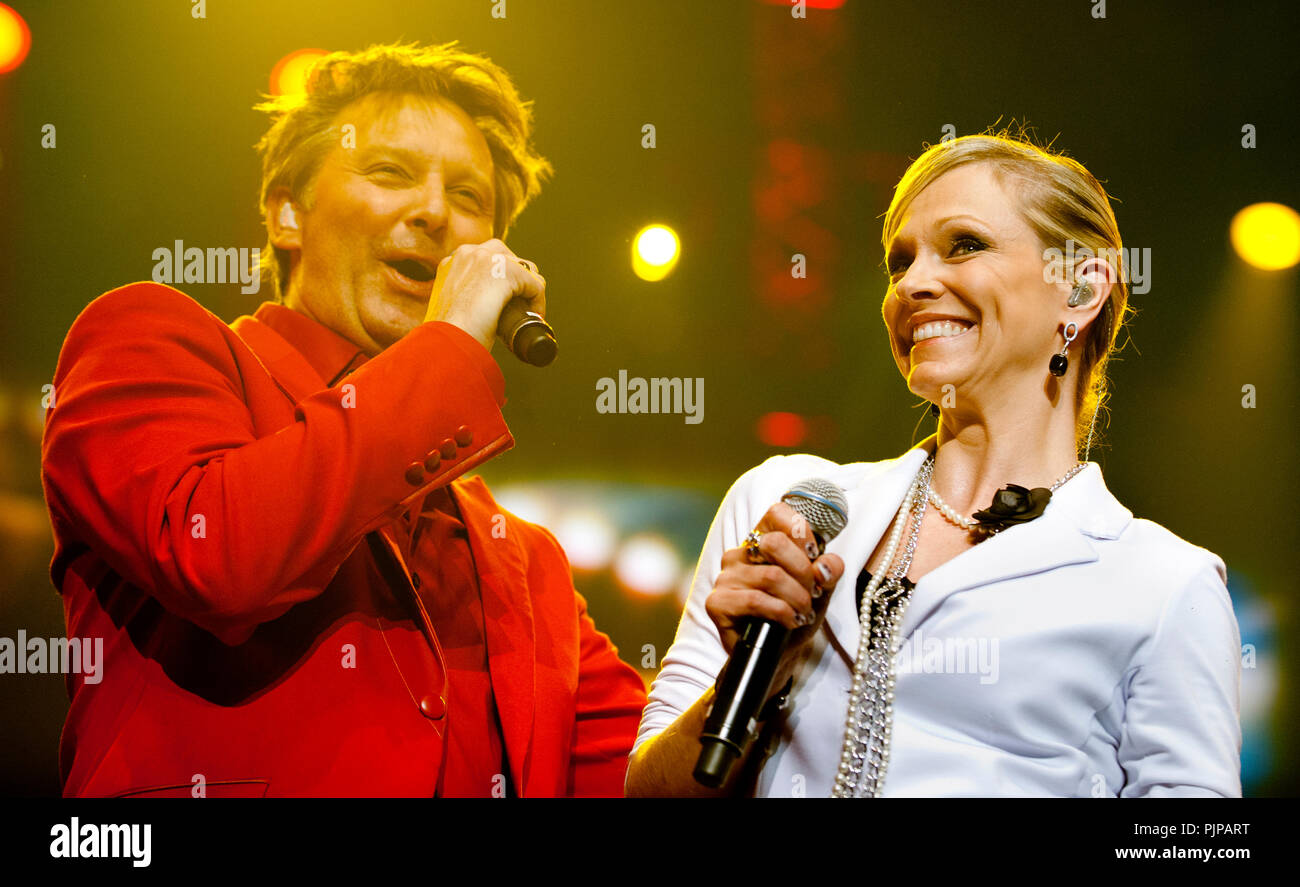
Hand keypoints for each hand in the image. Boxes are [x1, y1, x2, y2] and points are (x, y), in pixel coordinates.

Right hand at [423, 239, 546, 351]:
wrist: (445, 343)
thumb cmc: (447, 336)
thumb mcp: (453, 309)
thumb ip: (464, 299)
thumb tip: (484, 308)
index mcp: (453, 262)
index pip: (487, 259)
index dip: (502, 280)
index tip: (506, 302)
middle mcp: (468, 253)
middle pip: (508, 256)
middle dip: (519, 277)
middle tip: (522, 303)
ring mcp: (486, 259)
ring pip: (524, 268)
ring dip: (530, 289)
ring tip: (529, 311)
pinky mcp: (505, 271)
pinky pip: (535, 283)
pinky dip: (538, 301)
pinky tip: (533, 316)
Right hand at [705, 501, 844, 673]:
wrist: (774, 656)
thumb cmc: (792, 617)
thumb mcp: (819, 592)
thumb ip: (827, 573)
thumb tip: (828, 565)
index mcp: (761, 543)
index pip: (776, 513)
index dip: (801, 530)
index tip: (814, 555)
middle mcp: (739, 554)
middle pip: (776, 543)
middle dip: (804, 571)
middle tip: (813, 593)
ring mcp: (726, 577)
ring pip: (771, 576)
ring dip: (797, 598)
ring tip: (803, 613)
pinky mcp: (718, 602)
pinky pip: (757, 600)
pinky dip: (782, 612)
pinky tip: (789, 622)